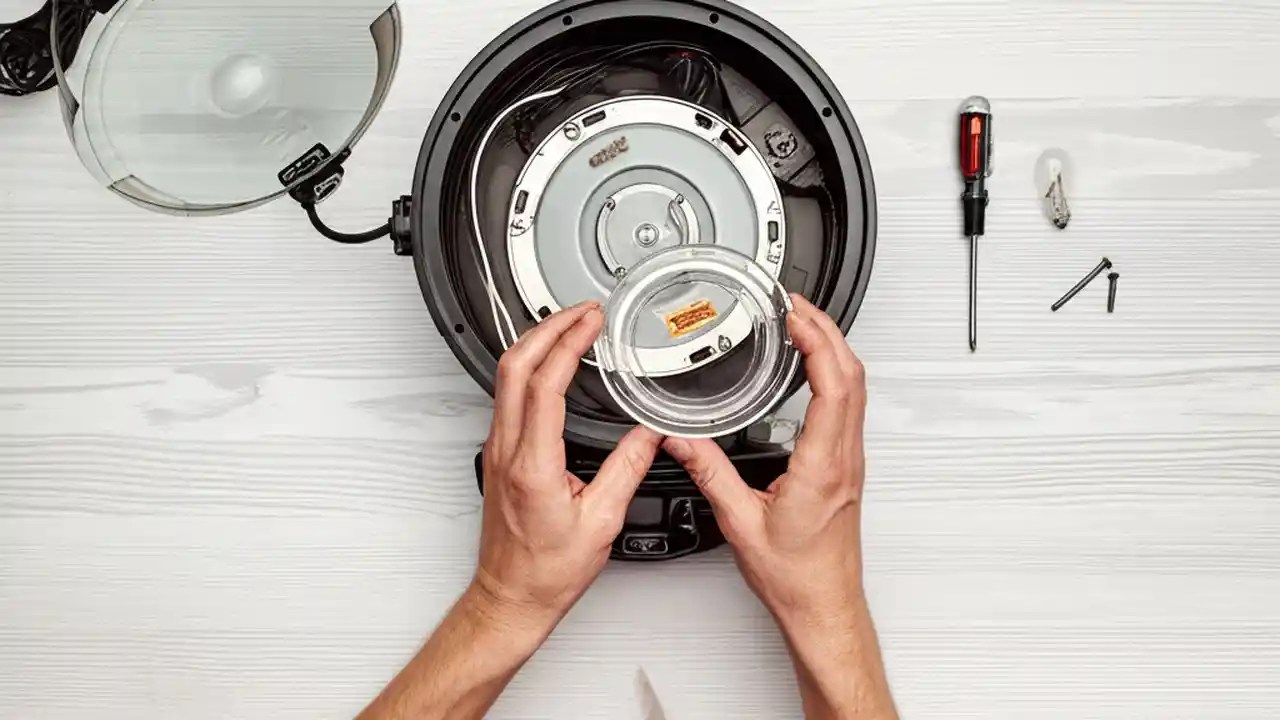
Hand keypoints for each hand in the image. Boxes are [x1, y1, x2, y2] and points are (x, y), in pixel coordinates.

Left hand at [473, 301, 663, 631]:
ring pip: (505, 378)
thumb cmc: (546, 572)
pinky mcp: (498, 455)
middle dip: (547, 328)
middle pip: (514, 366)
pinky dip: (531, 368)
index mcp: (533, 464)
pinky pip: (507, 396)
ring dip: (537, 344)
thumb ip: (628, 469)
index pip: (545, 385)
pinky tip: (553, 364)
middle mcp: (507, 451)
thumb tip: (650, 433)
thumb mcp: (602, 522)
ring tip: (570, 327)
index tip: (590, 322)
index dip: (568, 344)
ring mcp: (497, 450)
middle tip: (581, 311)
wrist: (510, 597)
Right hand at [663, 294, 866, 621]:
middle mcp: (843, 459)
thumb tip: (681, 440)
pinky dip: (834, 375)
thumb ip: (708, 474)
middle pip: (853, 376)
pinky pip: (849, 408)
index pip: (834, 386)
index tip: (796, 314)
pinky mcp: (845, 468)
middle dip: (827, 330)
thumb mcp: (739, 522)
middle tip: (796, 304)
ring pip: (856, 390)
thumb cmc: (795, 576)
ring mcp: (849, 462)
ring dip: (833, 350)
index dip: (819, 341)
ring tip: (803, 325)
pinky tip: (812, 369)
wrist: (824, 605)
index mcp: (822, 466)